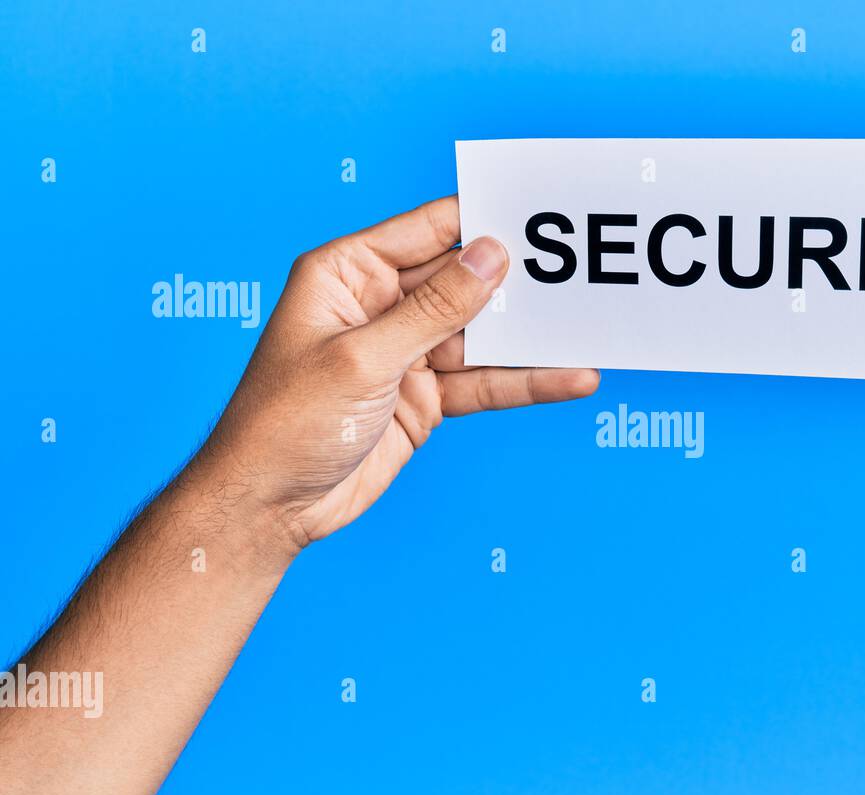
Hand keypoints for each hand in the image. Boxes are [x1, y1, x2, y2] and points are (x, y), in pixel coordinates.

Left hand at [200, 195, 598, 550]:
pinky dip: (525, 383)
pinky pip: (485, 383)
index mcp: (347, 274)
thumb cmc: (285, 422)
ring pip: (481, 337)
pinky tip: (569, 377)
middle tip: (579, 274)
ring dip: (529, 338)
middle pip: (462, 282)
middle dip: (516, 282)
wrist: (269, 507)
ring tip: (588, 327)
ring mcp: (406, 354)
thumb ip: (435, 310)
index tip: (536, 211)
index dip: (480, 220)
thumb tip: (490, 257)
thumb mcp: (364, 358)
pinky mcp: (426, 398)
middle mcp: (379, 306)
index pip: (425, 232)